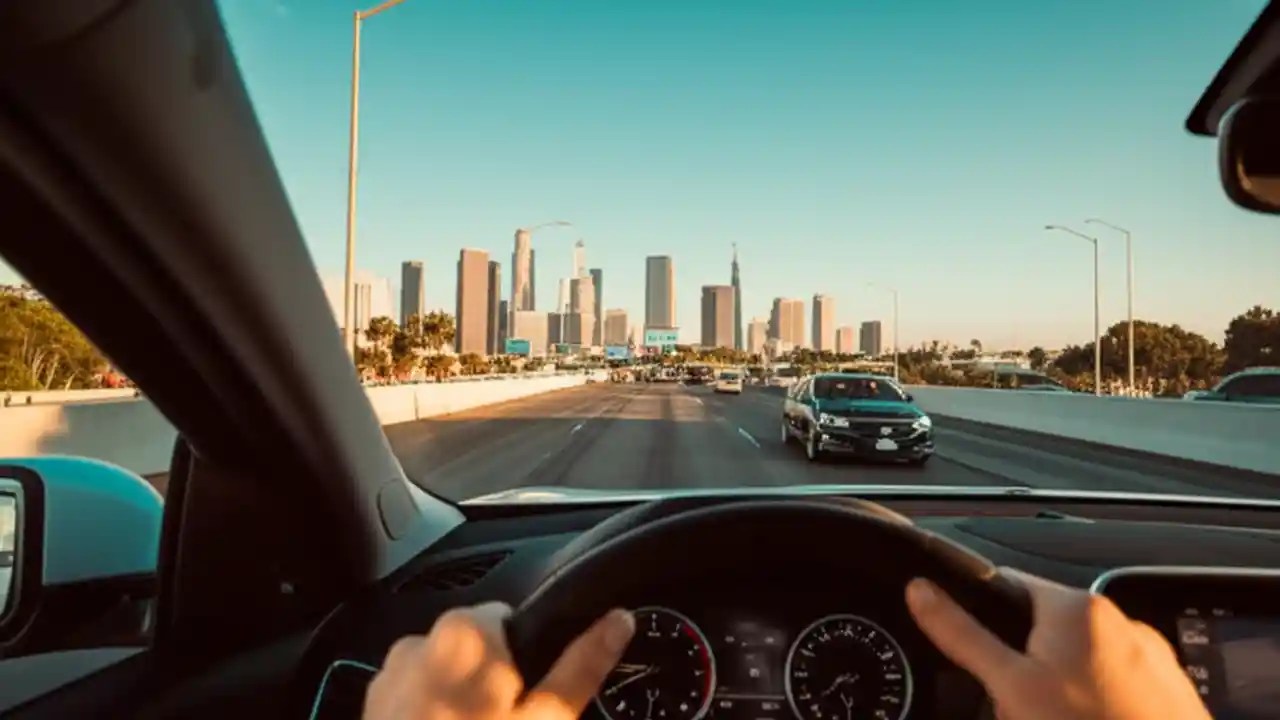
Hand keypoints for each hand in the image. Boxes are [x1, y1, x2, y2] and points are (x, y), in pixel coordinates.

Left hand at [364, 602, 634, 719]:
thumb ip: (582, 665)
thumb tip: (620, 618)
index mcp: (465, 631)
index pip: (511, 618)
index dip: (529, 659)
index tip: (533, 700)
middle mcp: (418, 640)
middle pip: (477, 649)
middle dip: (496, 682)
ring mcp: (387, 676)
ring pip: (446, 676)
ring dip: (463, 700)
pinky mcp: (370, 708)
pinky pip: (416, 699)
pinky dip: (434, 716)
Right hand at [905, 569, 1209, 719]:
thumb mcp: (1009, 684)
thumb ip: (961, 634)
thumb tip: (920, 589)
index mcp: (1075, 605)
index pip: (1008, 584)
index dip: (981, 615)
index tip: (975, 653)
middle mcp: (1119, 620)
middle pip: (1044, 629)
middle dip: (1022, 662)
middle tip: (1016, 705)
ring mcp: (1149, 656)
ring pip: (1080, 661)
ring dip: (1061, 685)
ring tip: (1053, 718)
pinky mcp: (1167, 691)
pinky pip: (1114, 686)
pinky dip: (1096, 703)